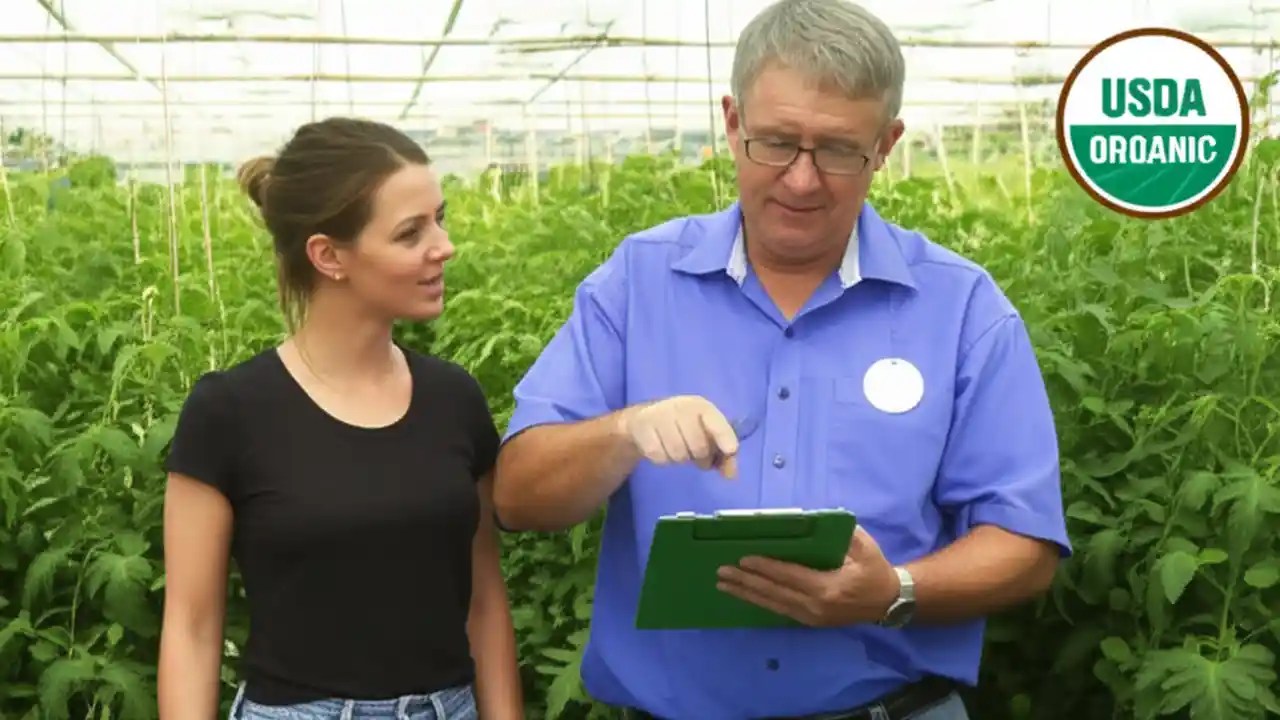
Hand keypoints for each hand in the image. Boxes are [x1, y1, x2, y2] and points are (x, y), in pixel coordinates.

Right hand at [618, 395, 739, 477]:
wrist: (643, 420)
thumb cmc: (683, 428)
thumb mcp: (705, 436)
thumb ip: (723, 455)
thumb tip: (731, 475)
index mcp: (700, 406)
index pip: (715, 421)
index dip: (724, 436)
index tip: (731, 450)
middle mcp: (680, 407)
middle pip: (698, 445)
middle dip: (700, 457)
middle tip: (697, 456)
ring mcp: (659, 415)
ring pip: (678, 454)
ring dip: (680, 459)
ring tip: (677, 449)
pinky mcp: (641, 427)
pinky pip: (659, 457)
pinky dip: (663, 459)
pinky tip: (661, 448)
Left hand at [716, 526, 899, 626]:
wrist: (889, 602)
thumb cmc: (875, 570)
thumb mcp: (864, 547)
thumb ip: (843, 534)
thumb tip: (813, 520)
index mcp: (827, 587)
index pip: (789, 576)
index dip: (765, 567)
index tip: (743, 559)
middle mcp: (815, 606)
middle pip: (774, 593)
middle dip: (745, 581)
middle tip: (721, 572)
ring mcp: (811, 617)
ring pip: (772, 604)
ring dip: (746, 594)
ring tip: (723, 585)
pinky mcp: (810, 621)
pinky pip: (779, 610)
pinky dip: (759, 601)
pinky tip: (743, 594)